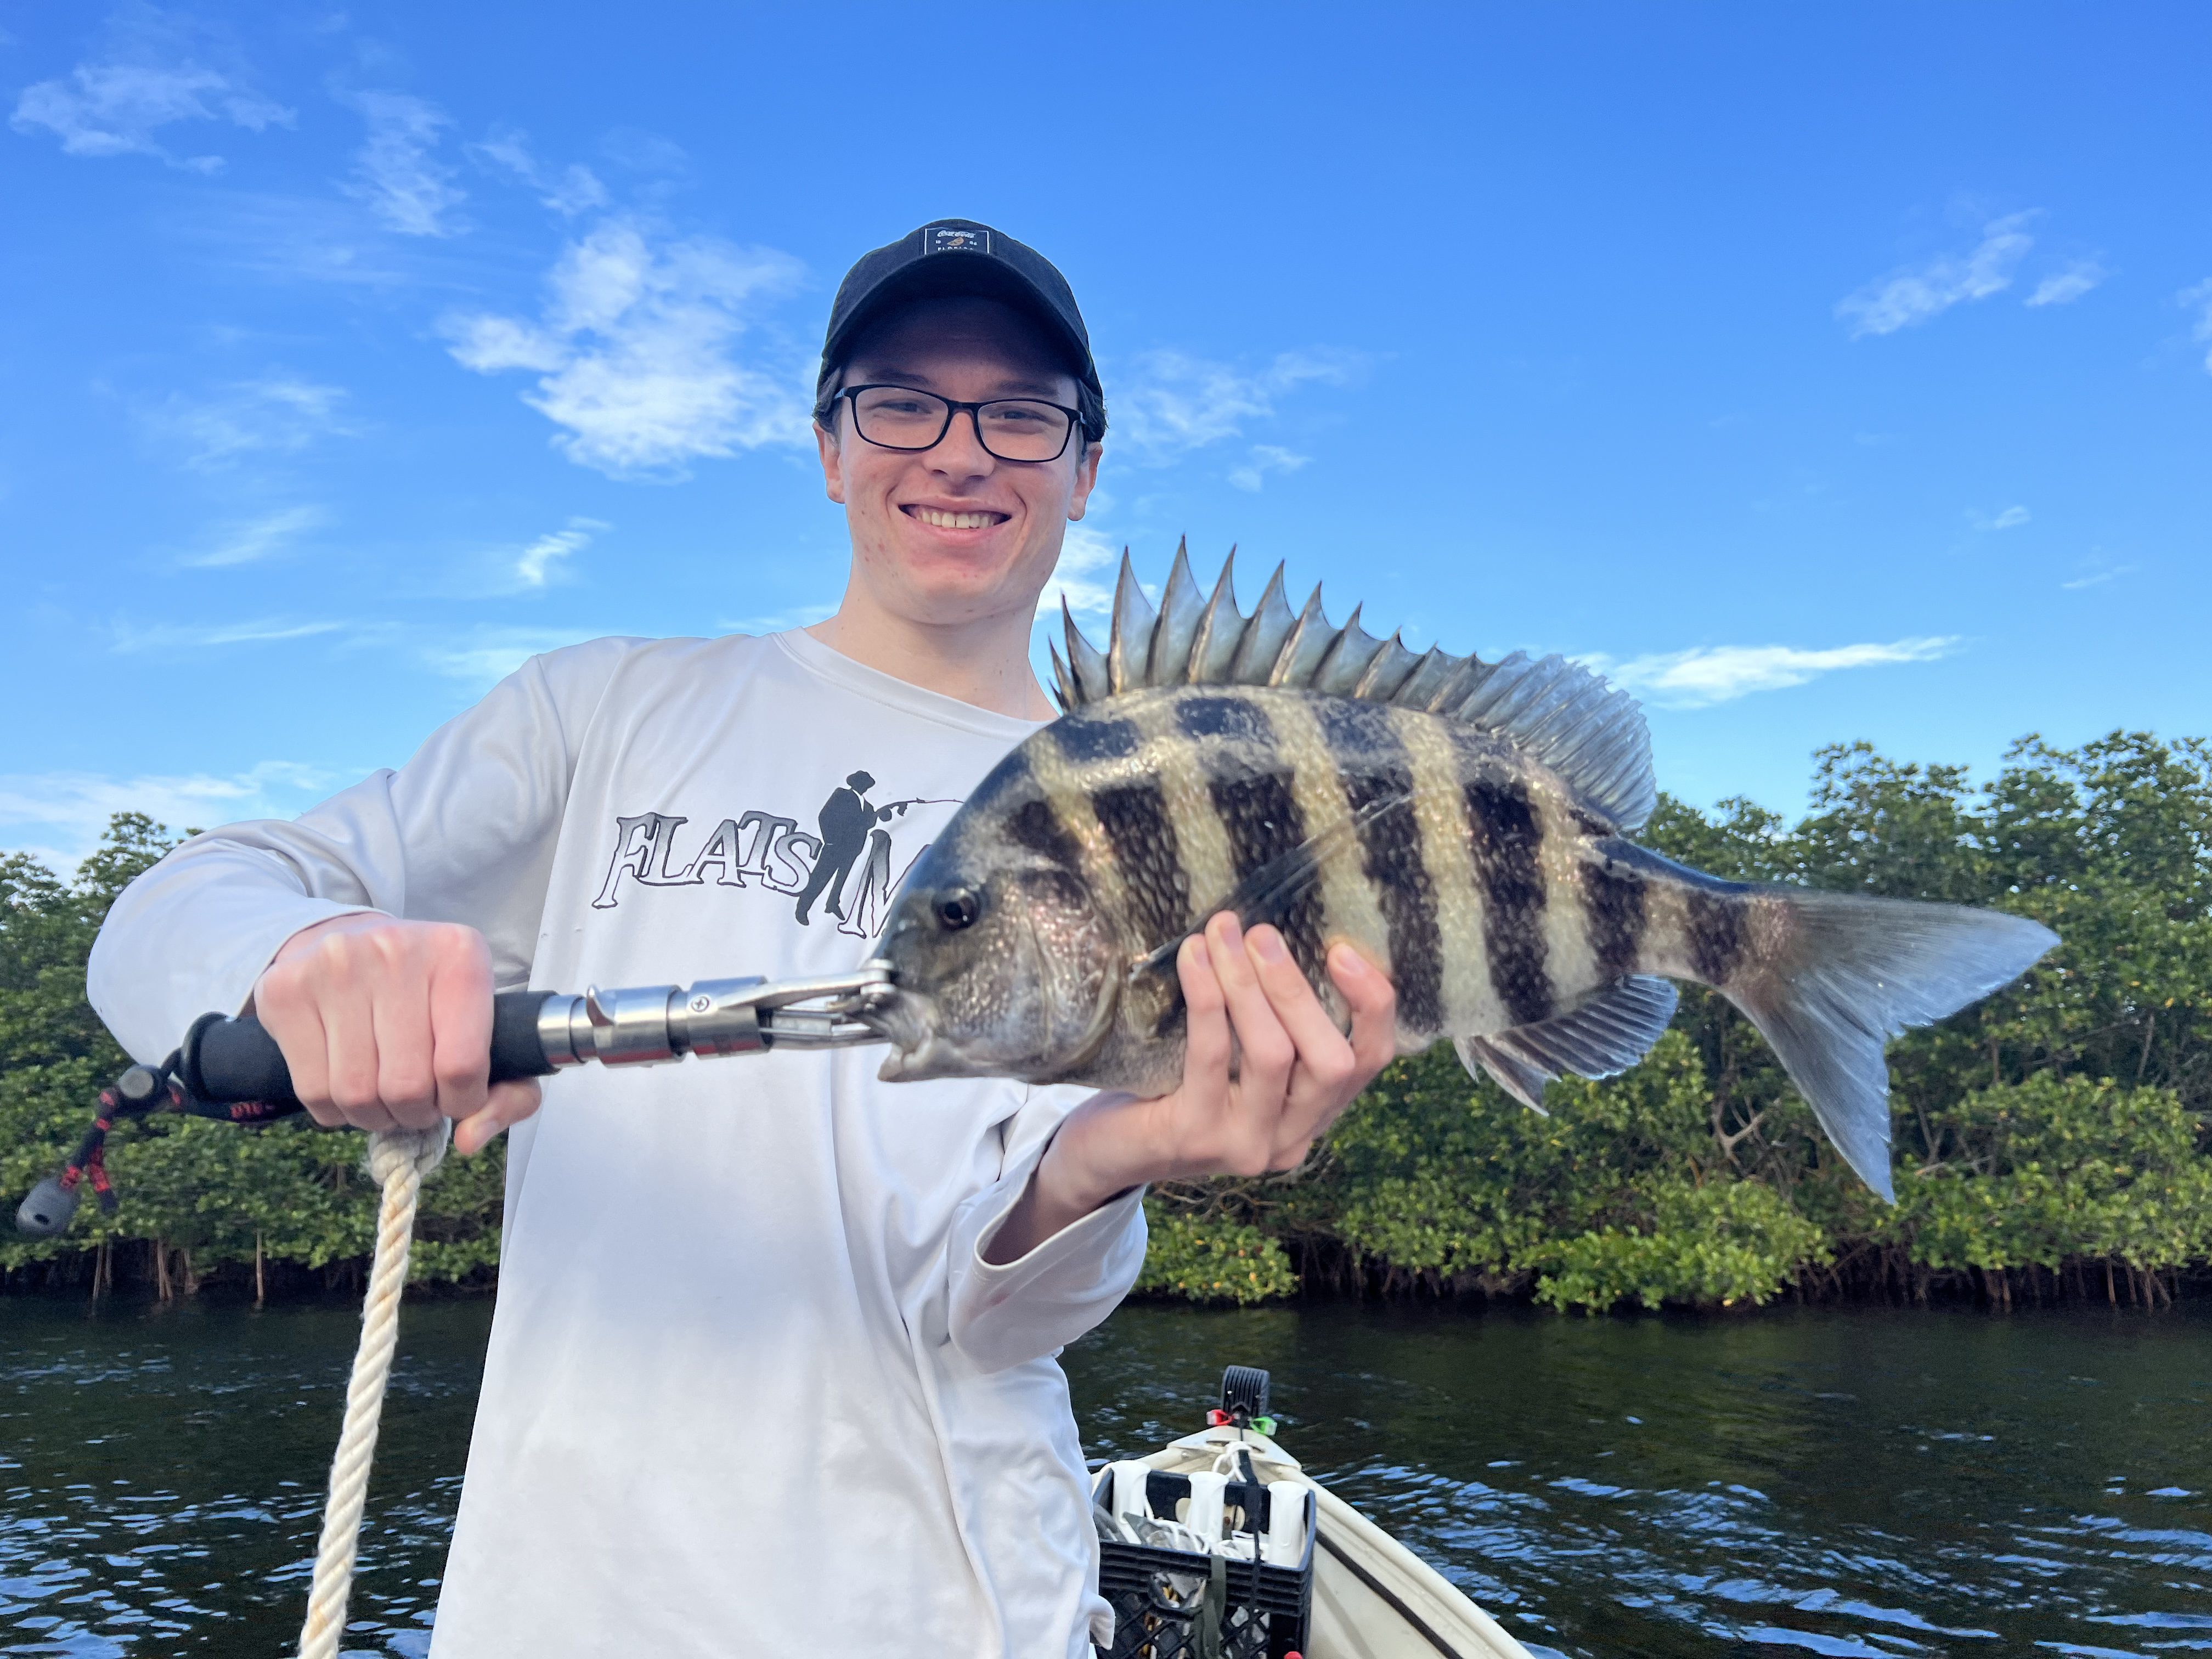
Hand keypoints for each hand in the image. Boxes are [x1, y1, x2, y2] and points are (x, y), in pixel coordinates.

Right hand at [252, 914, 542, 1154]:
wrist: (351, 941)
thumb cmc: (429, 997)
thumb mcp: (488, 1029)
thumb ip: (510, 1094)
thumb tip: (472, 1140)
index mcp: (460, 955)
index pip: (462, 1065)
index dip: (461, 1102)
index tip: (454, 1097)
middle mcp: (397, 951)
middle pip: (406, 1086)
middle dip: (415, 1112)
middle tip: (416, 1097)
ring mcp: (335, 967)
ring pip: (355, 1094)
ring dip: (374, 1115)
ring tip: (383, 1092)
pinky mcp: (285, 991)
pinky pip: (313, 1091)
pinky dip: (334, 1110)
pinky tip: (346, 1083)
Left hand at [986, 913, 1396, 1259]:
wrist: (1108, 1152)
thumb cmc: (1174, 1087)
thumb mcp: (1236, 1060)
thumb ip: (1270, 1020)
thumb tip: (1274, 933)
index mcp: (1314, 1114)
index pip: (1370, 1061)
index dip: (1372, 1004)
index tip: (1342, 949)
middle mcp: (1292, 1138)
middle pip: (1331, 1061)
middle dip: (1297, 988)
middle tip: (1261, 933)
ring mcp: (1247, 1145)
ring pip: (1274, 1055)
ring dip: (1249, 984)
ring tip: (1222, 932)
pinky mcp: (1198, 1138)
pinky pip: (1213, 1055)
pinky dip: (1208, 997)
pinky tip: (1194, 957)